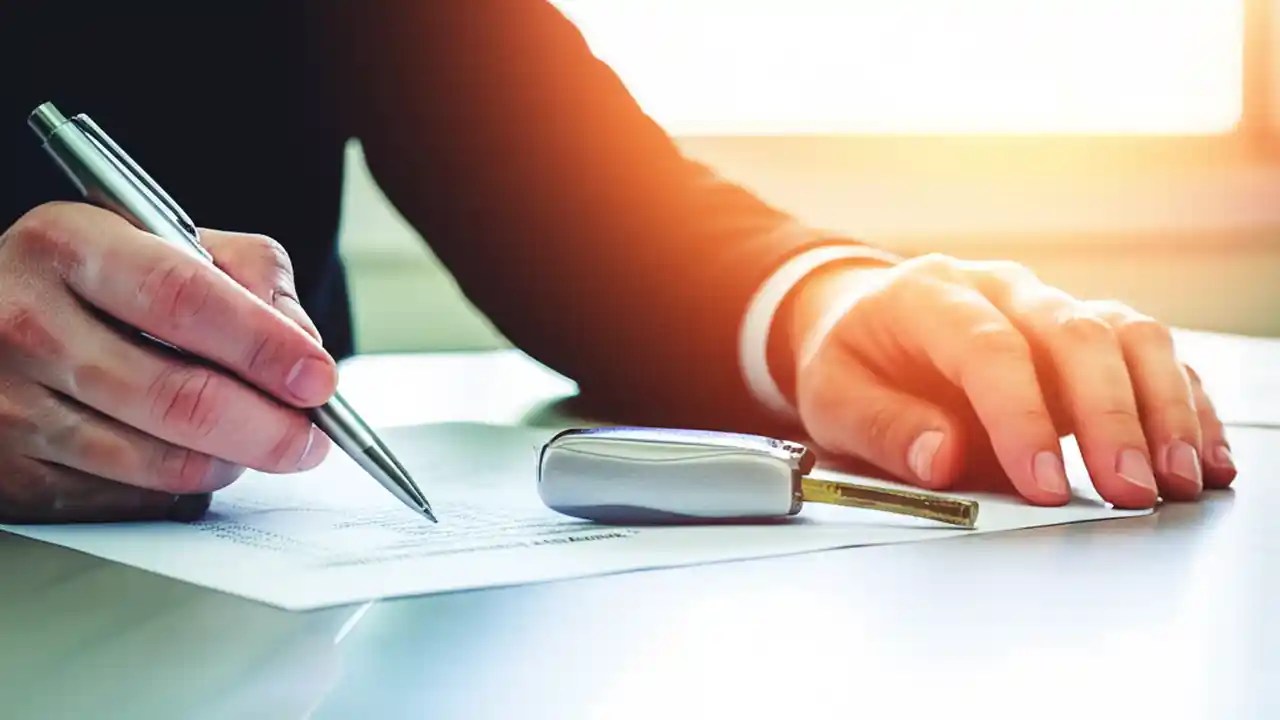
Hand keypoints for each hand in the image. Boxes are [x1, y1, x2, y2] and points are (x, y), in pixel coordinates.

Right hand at [0, 202, 336, 522]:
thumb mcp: (163, 239)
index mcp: (69, 245)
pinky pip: (126, 499)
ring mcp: (8, 404)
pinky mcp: (9, 474)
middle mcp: (24, 322)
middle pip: (177, 397)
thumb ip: (249, 273)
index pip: (183, 298)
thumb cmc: (94, 277)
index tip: (319, 378)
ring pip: (158, 462)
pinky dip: (181, 487)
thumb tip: (304, 346)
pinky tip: (194, 457)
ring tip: (262, 443)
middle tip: (312, 438)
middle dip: (269, 428)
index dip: (263, 346)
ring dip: (232, 461)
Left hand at [790, 254, 1235, 507]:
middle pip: (1074, 335)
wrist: (861, 318)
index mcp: (931, 295)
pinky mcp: (1083, 332)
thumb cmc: (849, 359)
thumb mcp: (831, 397)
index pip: (989, 348)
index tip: (1043, 486)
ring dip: (1162, 407)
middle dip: (1109, 418)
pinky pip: (1147, 353)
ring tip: (1178, 478)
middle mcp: (1002, 289)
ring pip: (1126, 335)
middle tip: (1127, 490)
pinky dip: (1182, 402)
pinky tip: (1200, 454)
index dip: (1021, 418)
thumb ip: (882, 427)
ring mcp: (1048, 305)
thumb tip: (940, 459)